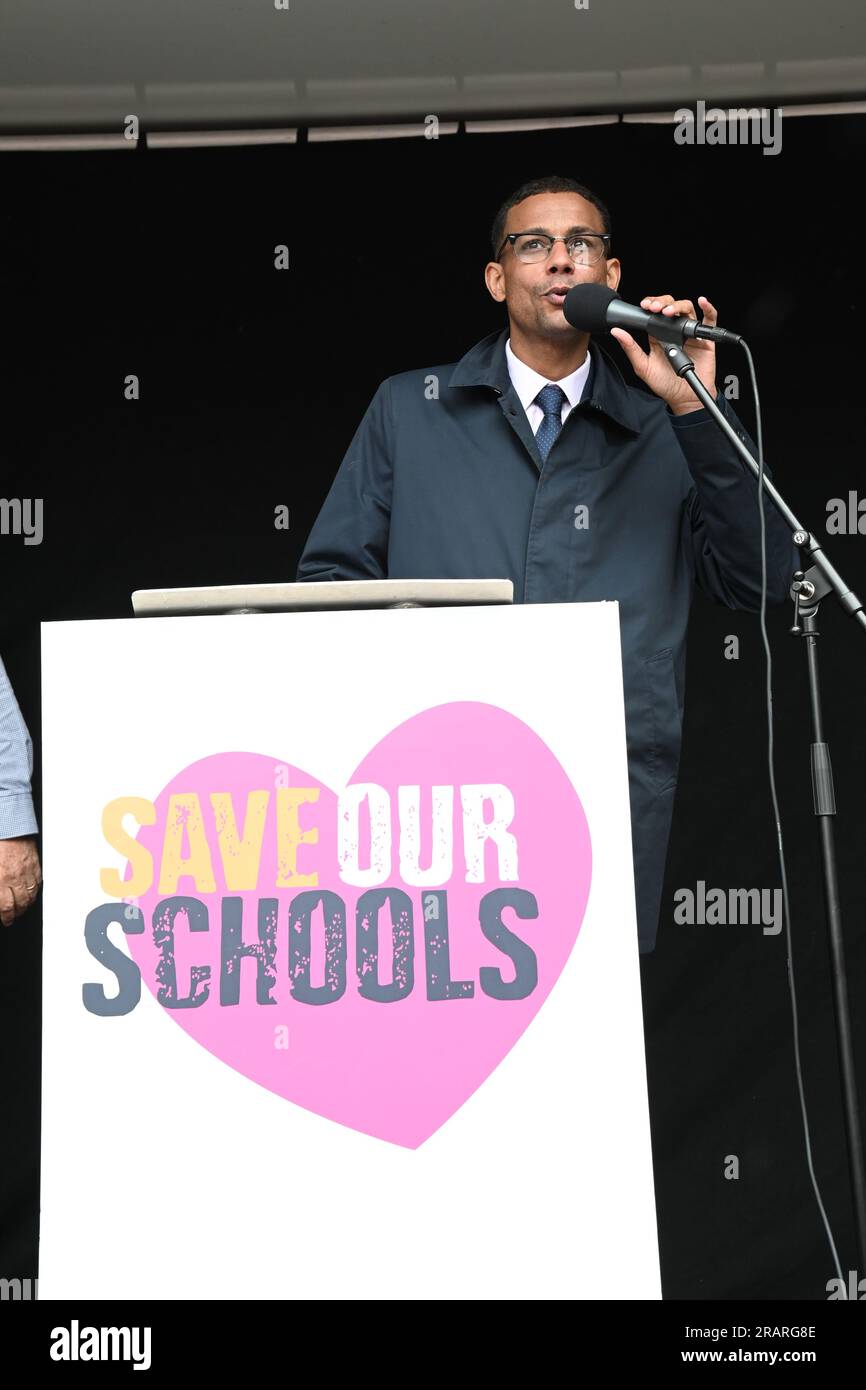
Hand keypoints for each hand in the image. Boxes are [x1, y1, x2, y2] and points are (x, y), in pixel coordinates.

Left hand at [0, 836, 40, 925]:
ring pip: (31, 895)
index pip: (6, 906)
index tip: (5, 920)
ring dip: (26, 904)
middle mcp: (15, 878)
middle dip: (17, 913)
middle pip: (20, 904)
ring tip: (22, 908)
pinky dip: (35, 891)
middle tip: (13, 917)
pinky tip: (31, 893)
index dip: (6, 916)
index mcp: (2, 880)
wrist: (9, 825)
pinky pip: (38, 883)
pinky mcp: (35, 864)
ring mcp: (27, 871)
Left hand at [610, 294, 718, 415]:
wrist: (684, 398)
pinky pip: (710, 320)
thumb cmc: (665, 384)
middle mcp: (674, 331)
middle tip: (655, 308)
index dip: (651, 304)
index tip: (645, 305)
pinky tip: (702, 302)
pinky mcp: (705, 338)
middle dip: (662, 302)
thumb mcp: (644, 367)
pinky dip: (708, 308)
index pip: (655, 313)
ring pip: (687, 309)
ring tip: (669, 312)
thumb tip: (617, 332)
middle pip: (671, 306)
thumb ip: (631, 349)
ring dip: (678, 306)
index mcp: (658, 336)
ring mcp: (690, 333)